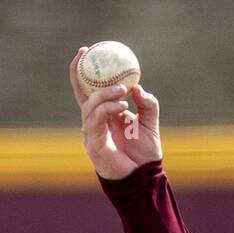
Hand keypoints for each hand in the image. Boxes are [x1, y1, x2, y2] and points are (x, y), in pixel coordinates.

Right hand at [70, 46, 161, 180]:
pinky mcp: (93, 145)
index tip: (86, 51)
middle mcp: (95, 122)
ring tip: (122, 90)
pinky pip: (96, 121)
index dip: (84, 70)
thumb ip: (147, 105)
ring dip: (104, 94)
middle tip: (90, 57)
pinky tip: (122, 106)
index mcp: (105, 114)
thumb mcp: (150, 124)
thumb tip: (138, 87)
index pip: (89, 89)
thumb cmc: (145, 154)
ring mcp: (92, 133)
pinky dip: (108, 110)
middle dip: (81, 73)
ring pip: (90, 106)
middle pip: (81, 93)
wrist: (144, 179)